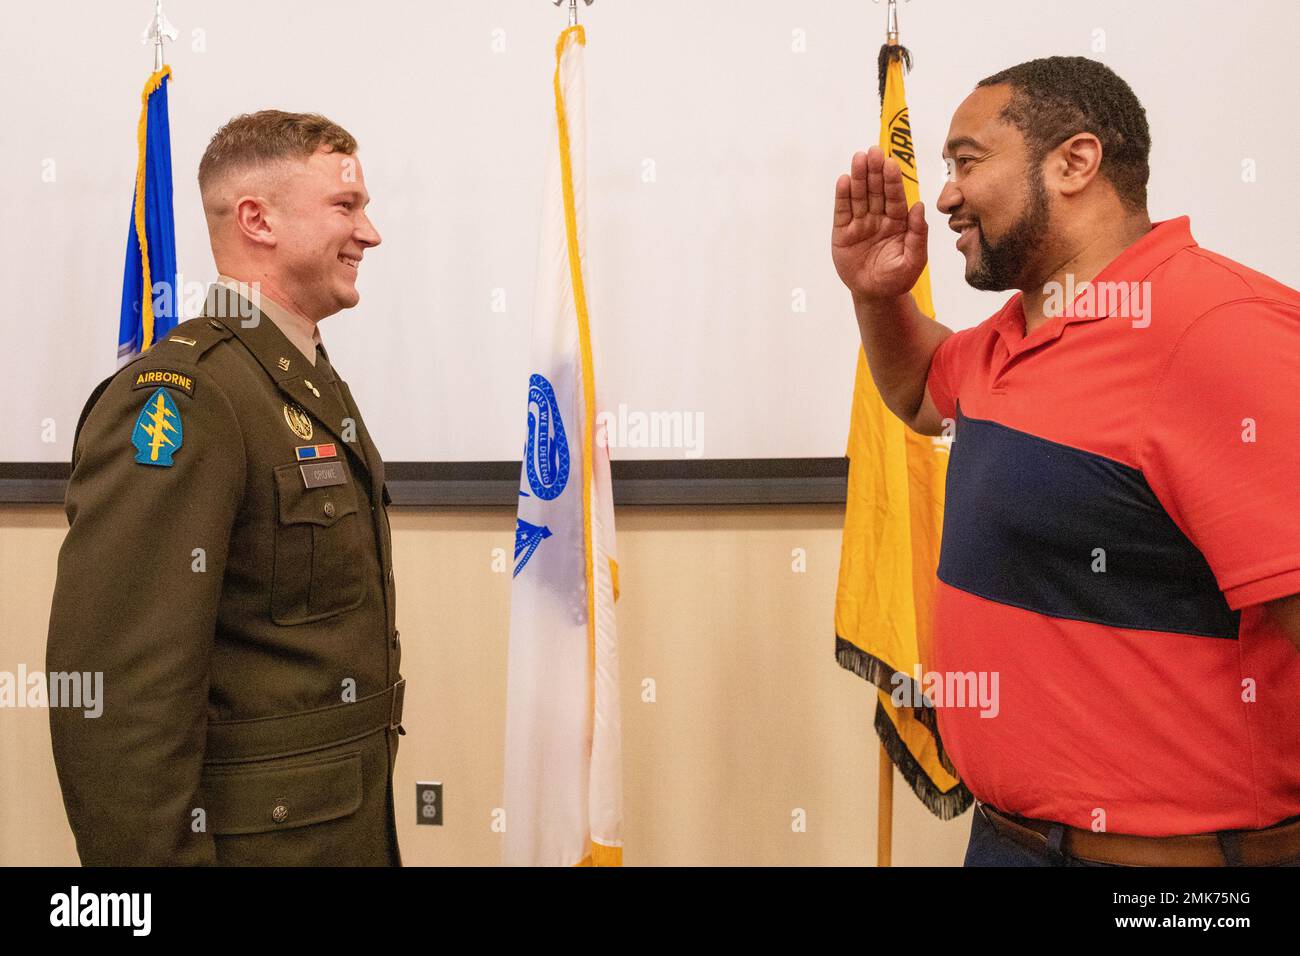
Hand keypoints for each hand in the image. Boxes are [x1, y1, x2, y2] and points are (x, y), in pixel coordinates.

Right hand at [832, 146, 927, 299]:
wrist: (875, 296)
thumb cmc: (898, 279)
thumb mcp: (914, 260)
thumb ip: (918, 234)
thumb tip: (919, 206)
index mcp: (898, 222)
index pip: (895, 197)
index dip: (892, 180)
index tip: (891, 163)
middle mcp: (879, 218)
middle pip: (876, 191)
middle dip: (875, 171)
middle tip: (873, 151)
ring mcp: (860, 224)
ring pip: (859, 197)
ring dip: (859, 177)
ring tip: (858, 159)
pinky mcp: (843, 233)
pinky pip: (843, 212)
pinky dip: (843, 196)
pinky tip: (844, 181)